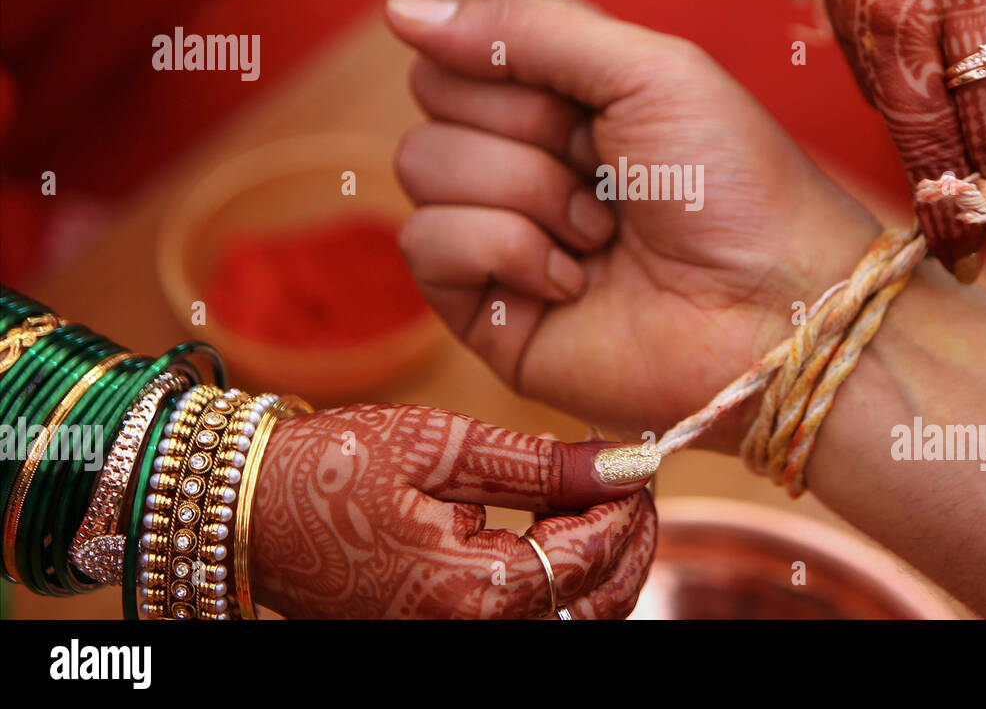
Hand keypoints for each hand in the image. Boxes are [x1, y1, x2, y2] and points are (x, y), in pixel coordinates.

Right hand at [250, 403, 655, 618]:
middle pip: (595, 607)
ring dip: (600, 565)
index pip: (588, 556)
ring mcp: (454, 640)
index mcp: (471, 592)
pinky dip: (560, 580)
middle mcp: (469, 635)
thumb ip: (539, 464)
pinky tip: (556, 528)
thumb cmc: (331, 470)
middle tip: (630, 483)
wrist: (246, 510)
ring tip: (599, 501)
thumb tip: (624, 462)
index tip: (636, 457)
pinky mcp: (441, 632)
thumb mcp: (441, 447)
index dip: (623, 504)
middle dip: (627, 542)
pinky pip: (529, 620)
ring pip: (569, 621)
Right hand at [387, 0, 877, 450]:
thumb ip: (527, 26)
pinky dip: (506, 250)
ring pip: (422, 163)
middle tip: (607, 167)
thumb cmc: (732, 185)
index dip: (511, 50)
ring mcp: (496, 229)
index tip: (585, 92)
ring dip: (527, 192)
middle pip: (434, 90)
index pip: (469, 30)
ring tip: (603, 233)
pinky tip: (573, 282)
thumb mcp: (648, 69)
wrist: (772, 309)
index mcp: (563, 90)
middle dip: (529, 125)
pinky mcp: (482, 307)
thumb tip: (396, 10)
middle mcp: (521, 153)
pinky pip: (425, 242)